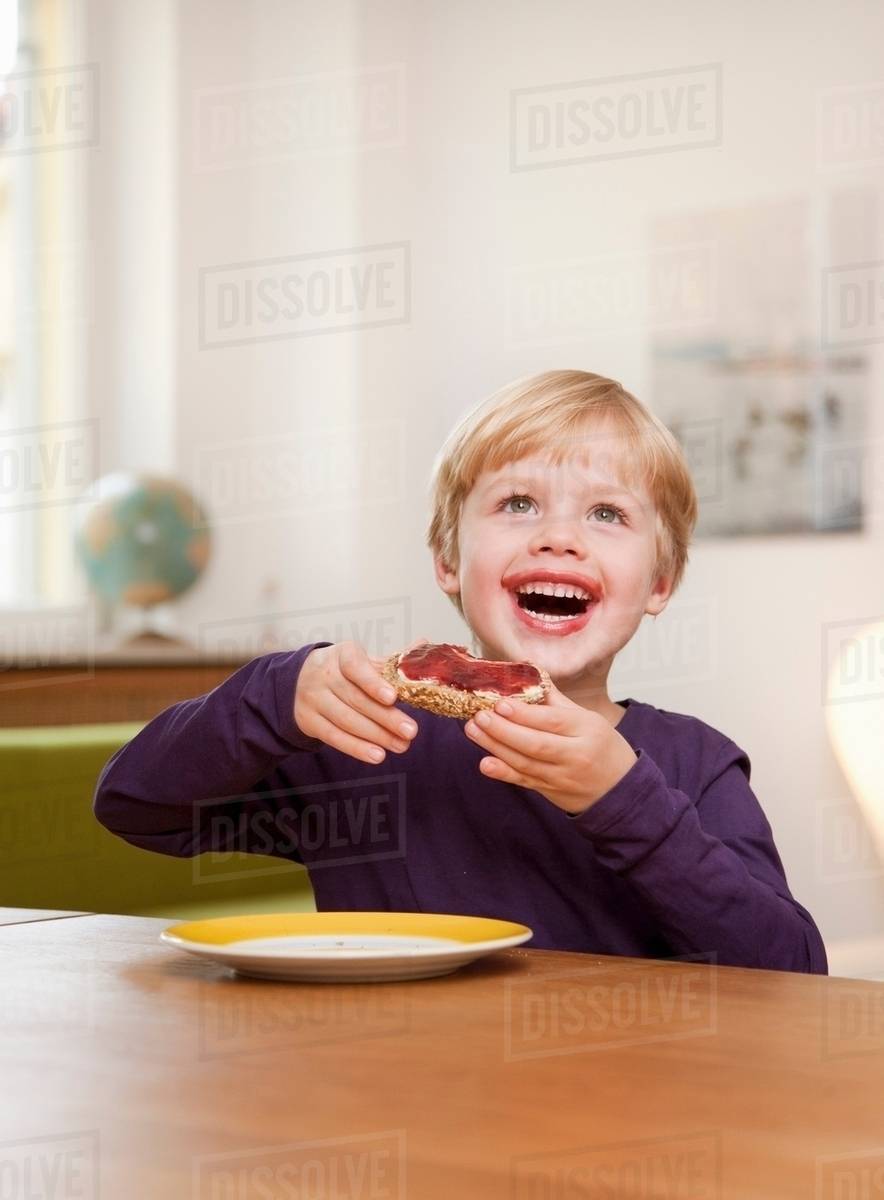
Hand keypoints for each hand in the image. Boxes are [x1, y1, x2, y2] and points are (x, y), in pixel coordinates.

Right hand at [294, 637, 428, 764]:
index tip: (393, 697)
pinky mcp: (308, 721)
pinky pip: (334, 737)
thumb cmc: (343, 671)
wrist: (299, 681)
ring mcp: (313, 698)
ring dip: (377, 736)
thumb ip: (391, 661)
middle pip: (356, 699)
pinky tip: (377, 755)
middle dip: (386, 717)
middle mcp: (324, 674)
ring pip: (347, 720)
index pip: (356, 666)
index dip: (373, 683)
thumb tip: (423, 646)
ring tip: (401, 745)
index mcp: (342, 654)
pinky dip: (357, 748)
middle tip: (411, 731)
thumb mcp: (363, 661)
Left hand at [462, 681, 637, 813]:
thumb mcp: (589, 719)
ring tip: (473, 730)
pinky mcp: (550, 791)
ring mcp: (561, 776)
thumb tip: (531, 672)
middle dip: (504, 730)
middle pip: (535, 743)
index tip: (500, 702)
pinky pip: (525, 781)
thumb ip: (557, 700)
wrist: (621, 790)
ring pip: (525, 762)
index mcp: (586, 730)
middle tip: (479, 715)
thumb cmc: (603, 747)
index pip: (552, 721)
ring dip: (496, 747)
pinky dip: (503, 773)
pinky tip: (485, 764)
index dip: (524, 713)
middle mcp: (574, 755)